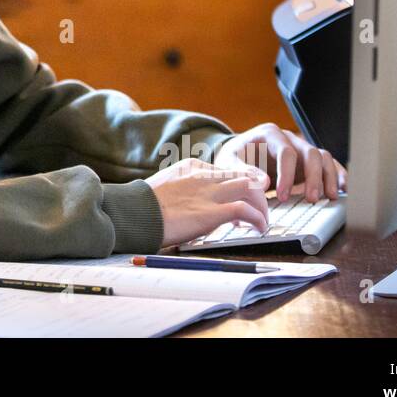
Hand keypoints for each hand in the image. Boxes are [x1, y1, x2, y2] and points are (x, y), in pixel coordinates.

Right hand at [146, 158, 270, 247]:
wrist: (133, 214)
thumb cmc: (142, 206)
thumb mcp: (165, 188)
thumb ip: (182, 191)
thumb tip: (189, 206)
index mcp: (192, 167)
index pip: (227, 171)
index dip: (239, 186)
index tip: (241, 202)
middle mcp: (204, 176)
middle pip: (244, 175)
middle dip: (256, 193)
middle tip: (259, 210)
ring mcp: (209, 193)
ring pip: (251, 188)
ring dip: (262, 205)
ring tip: (262, 221)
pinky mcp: (212, 212)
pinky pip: (246, 210)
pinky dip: (258, 219)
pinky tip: (260, 228)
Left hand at [213, 122, 346, 202]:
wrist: (237, 157)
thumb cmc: (234, 158)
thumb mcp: (229, 162)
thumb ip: (242, 171)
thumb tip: (263, 182)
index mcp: (269, 134)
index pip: (286, 152)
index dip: (287, 174)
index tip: (282, 196)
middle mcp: (289, 139)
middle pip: (310, 153)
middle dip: (313, 177)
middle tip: (312, 199)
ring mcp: (301, 149)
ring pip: (323, 158)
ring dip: (329, 177)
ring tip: (330, 197)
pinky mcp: (308, 162)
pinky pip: (327, 165)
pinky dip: (336, 175)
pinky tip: (342, 190)